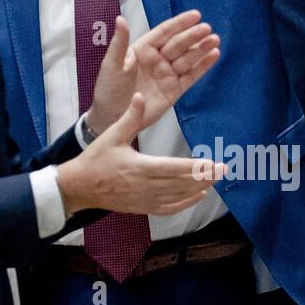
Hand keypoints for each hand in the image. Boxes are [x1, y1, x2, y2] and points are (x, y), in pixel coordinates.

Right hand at [55, 94, 225, 215]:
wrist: (80, 186)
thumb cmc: (95, 159)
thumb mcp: (111, 135)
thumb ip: (130, 117)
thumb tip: (140, 96)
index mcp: (139, 167)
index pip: (175, 168)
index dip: (197, 167)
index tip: (215, 163)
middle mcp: (145, 186)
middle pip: (182, 183)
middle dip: (204, 177)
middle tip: (224, 170)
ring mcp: (145, 199)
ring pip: (178, 196)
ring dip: (198, 188)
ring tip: (215, 180)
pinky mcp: (143, 208)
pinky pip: (169, 208)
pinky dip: (186, 203)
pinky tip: (198, 196)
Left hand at [86, 11, 220, 136]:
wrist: (111, 117)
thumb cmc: (107, 89)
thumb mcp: (111, 64)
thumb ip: (119, 42)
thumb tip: (120, 19)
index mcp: (142, 49)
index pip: (164, 32)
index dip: (179, 23)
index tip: (195, 15)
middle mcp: (157, 59)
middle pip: (178, 44)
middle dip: (193, 36)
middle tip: (207, 29)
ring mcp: (167, 74)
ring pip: (187, 58)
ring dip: (201, 49)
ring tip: (214, 40)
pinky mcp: (174, 90)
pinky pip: (191, 76)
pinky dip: (203, 66)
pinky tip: (213, 55)